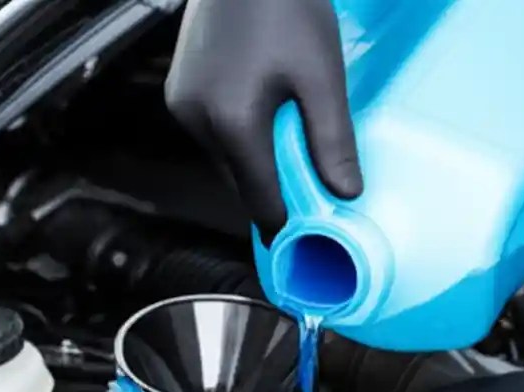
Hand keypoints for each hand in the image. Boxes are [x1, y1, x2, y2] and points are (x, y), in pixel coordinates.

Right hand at [164, 0, 362, 236]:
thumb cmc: (288, 7)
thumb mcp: (323, 77)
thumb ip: (332, 141)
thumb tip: (346, 194)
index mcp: (233, 124)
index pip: (259, 200)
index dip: (285, 222)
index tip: (306, 236)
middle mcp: (196, 120)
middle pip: (240, 181)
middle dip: (273, 183)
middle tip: (309, 173)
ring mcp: (181, 104)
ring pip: (226, 157)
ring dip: (256, 156)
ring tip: (289, 128)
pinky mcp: (177, 89)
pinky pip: (213, 132)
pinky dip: (239, 133)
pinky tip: (265, 105)